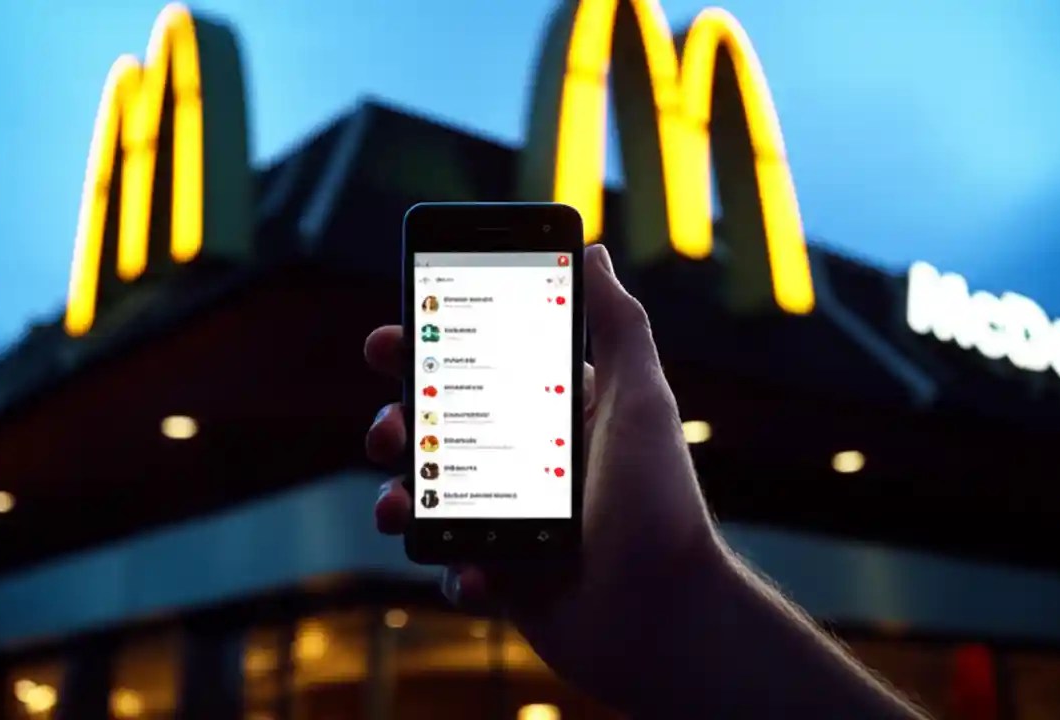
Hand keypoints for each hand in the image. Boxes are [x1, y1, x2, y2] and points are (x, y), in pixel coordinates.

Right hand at [364, 244, 722, 711]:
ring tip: (402, 502)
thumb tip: (594, 252)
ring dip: (402, 495)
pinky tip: (475, 572)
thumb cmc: (661, 504)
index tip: (391, 339)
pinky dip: (450, 569)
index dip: (429, 351)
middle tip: (391, 427)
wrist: (668, 617)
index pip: (481, 370)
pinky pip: (451, 567)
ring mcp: (511, 522)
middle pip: (440, 430)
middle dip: (400, 423)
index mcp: (556, 416)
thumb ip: (617, 324)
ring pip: (430, 497)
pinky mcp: (504, 579)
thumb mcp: (642, 400)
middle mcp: (528, 464)